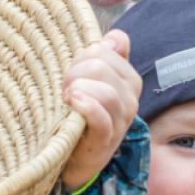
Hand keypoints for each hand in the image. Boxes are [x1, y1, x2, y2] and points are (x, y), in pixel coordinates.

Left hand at [60, 29, 141, 191]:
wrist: (74, 157)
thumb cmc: (81, 113)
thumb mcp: (92, 81)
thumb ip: (104, 56)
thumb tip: (114, 36)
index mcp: (128, 79)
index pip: (108, 48)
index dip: (84, 55)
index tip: (72, 70)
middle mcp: (130, 98)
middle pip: (102, 66)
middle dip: (76, 71)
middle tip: (65, 87)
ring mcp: (120, 121)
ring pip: (105, 91)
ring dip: (77, 90)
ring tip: (66, 98)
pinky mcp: (105, 140)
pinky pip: (101, 117)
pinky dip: (85, 106)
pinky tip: (71, 102)